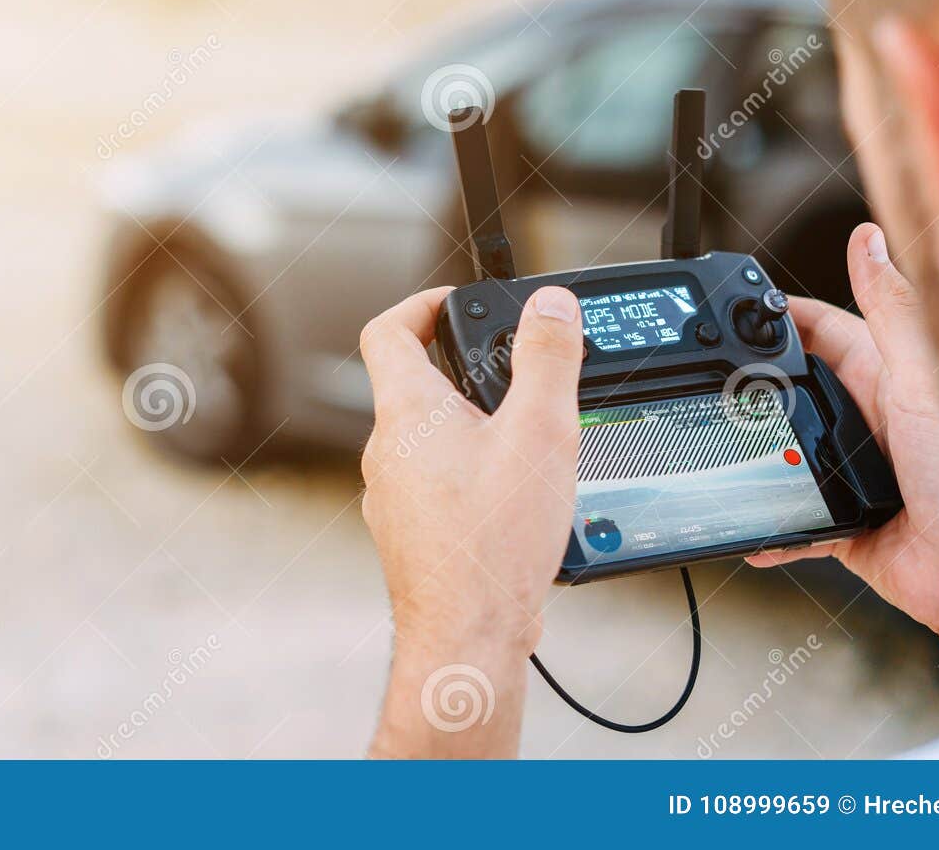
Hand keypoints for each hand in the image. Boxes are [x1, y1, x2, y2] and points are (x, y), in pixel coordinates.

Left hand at [359, 284, 584, 757]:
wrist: (467, 636)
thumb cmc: (492, 543)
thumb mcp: (539, 432)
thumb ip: (546, 360)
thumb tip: (550, 306)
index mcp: (406, 413)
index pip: (388, 330)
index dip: (422, 304)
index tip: (458, 303)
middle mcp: (387, 452)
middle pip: (415, 385)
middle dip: (466, 372)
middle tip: (516, 375)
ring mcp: (394, 498)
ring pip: (430, 441)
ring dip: (473, 429)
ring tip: (528, 441)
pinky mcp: (412, 537)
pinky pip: (439, 488)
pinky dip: (473, 478)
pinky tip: (518, 501)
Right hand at [748, 223, 938, 710]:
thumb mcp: (917, 385)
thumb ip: (891, 314)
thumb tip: (870, 240)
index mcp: (887, 380)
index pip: (819, 330)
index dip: (777, 315)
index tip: (735, 304)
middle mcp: (869, 422)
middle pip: (795, 387)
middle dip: (752, 381)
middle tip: (706, 375)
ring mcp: (854, 472)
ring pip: (787, 450)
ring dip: (755, 452)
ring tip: (715, 444)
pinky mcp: (845, 522)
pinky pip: (792, 518)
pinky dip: (768, 524)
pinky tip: (747, 524)